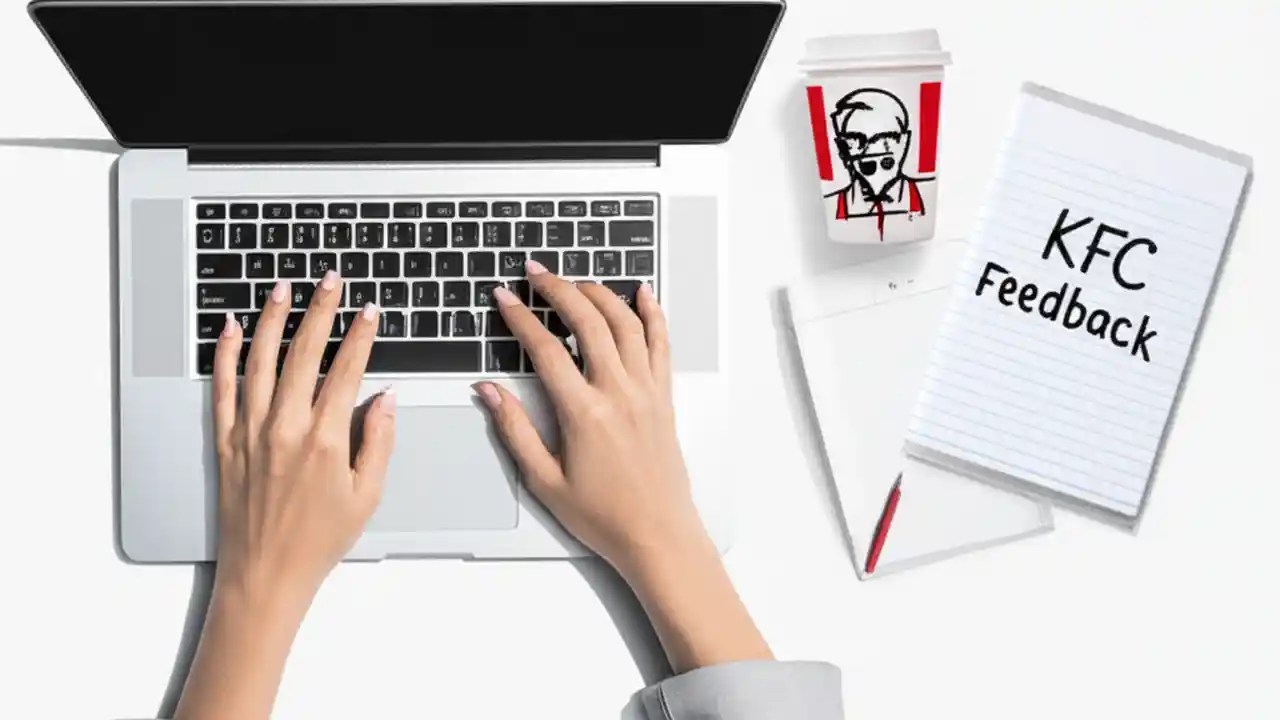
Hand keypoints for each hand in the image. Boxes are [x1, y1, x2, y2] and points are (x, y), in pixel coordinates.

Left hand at [178, 273, 394, 719]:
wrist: (265, 574)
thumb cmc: (319, 540)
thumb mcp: (367, 495)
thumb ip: (378, 442)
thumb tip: (384, 398)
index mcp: (324, 439)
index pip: (346, 371)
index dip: (360, 337)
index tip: (369, 312)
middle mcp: (284, 427)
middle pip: (302, 353)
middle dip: (320, 311)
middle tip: (330, 282)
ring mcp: (251, 431)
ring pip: (259, 360)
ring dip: (271, 320)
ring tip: (282, 289)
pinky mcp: (226, 441)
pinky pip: (222, 388)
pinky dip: (225, 355)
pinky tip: (231, 328)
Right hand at [475, 262, 771, 673]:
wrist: (658, 535)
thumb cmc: (604, 516)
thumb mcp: (544, 481)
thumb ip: (514, 430)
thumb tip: (488, 392)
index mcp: (584, 413)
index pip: (545, 349)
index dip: (520, 317)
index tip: (504, 297)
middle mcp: (619, 393)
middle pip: (587, 321)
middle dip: (557, 289)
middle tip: (535, 272)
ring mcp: (646, 391)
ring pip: (625, 324)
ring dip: (599, 294)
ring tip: (575, 280)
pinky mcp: (664, 397)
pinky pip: (661, 343)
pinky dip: (652, 313)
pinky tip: (642, 294)